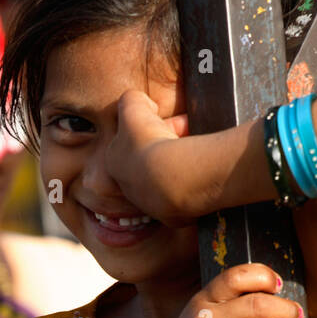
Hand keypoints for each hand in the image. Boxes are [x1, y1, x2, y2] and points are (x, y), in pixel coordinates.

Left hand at [104, 89, 190, 222]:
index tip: (167, 123)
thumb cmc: (149, 142)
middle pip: (151, 161)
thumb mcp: (133, 107)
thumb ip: (131, 100)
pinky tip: (203, 173)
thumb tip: (139, 103)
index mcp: (114, 164)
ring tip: (198, 152)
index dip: (151, 128)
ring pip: (169, 179)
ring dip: (183, 165)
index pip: (132, 141)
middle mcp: (129, 189)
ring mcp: (151, 205)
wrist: (174, 178)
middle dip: (169, 145)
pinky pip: (186, 197)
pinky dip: (194, 185)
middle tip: (189, 133)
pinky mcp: (173, 217)